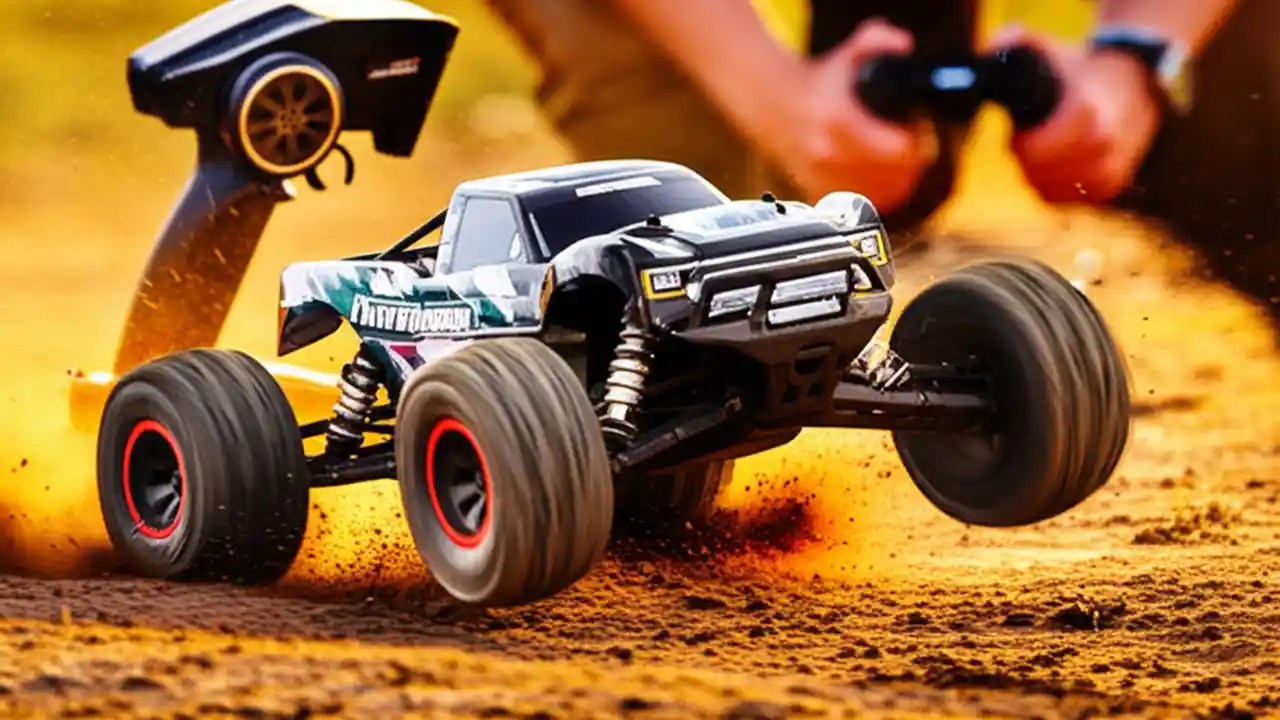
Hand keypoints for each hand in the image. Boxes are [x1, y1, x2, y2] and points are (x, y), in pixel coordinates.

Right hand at [749, 18, 935, 212]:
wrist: (771, 105)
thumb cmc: (815, 82)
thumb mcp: (848, 52)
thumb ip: (878, 39)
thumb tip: (904, 46)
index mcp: (838, 120)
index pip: (897, 150)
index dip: (917, 139)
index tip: (916, 127)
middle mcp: (828, 154)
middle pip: (895, 177)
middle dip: (911, 160)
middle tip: (909, 143)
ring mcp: (822, 177)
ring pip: (882, 196)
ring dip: (897, 180)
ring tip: (896, 160)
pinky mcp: (819, 193)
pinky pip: (862, 205)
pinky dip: (877, 194)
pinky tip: (878, 175)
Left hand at [991, 25, 1162, 203]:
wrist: (1138, 83)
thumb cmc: (1084, 70)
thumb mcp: (1051, 49)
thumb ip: (1015, 43)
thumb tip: (991, 49)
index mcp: (1085, 115)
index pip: (1030, 154)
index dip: (1017, 144)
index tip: (1021, 131)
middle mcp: (1102, 146)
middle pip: (1036, 175)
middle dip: (1025, 161)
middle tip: (1031, 141)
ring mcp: (1110, 170)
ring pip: (1050, 192)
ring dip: (1039, 177)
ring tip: (1046, 152)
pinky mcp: (1113, 187)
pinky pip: (1068, 200)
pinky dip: (1057, 189)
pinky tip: (1059, 168)